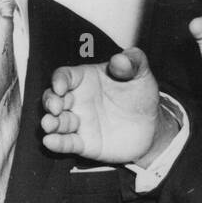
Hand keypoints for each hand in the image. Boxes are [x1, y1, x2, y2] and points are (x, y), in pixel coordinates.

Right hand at [41, 47, 176, 164]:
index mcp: (86, 80)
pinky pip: (67, 143)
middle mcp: (77, 100)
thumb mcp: (141, 74)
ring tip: (49, 124)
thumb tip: (120, 59)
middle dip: (50, 102)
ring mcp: (79, 122)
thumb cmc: (141, 95)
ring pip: (57, 122)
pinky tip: (51, 141)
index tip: (60, 86)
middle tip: (56, 107)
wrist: (152, 127)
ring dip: (50, 123)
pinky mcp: (84, 143)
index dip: (59, 80)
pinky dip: (57, 143)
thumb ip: (133, 61)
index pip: (65, 76)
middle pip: (54, 98)